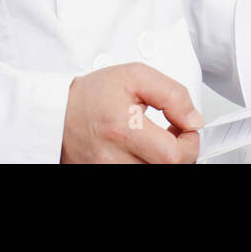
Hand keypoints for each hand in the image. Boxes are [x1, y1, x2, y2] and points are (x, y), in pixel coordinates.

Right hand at [60, 62, 202, 162]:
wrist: (57, 112)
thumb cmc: (93, 94)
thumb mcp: (136, 77)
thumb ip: (172, 95)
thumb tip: (193, 119)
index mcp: (123, 129)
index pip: (173, 156)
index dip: (190, 144)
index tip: (188, 129)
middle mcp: (112, 158)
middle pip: (166, 170)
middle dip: (180, 153)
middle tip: (175, 134)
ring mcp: (105, 171)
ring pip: (151, 172)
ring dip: (162, 159)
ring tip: (156, 141)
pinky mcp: (100, 175)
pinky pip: (135, 173)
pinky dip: (146, 163)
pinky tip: (142, 151)